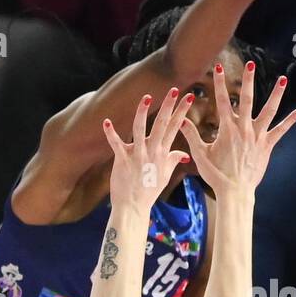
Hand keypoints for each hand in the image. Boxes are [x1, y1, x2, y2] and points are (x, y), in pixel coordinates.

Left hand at [101, 89, 192, 212]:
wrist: (134, 206)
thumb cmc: (148, 191)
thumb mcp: (165, 175)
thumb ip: (173, 160)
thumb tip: (184, 154)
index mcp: (163, 153)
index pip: (175, 128)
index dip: (182, 111)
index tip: (188, 97)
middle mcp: (152, 152)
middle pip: (162, 125)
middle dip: (169, 106)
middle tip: (175, 90)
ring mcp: (138, 156)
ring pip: (140, 130)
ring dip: (143, 113)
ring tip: (147, 97)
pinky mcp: (123, 161)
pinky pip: (116, 145)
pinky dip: (111, 133)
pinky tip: (106, 122)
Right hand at [178, 61, 295, 194]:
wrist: (234, 191)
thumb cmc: (216, 175)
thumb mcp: (200, 154)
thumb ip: (191, 135)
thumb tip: (181, 119)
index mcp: (227, 128)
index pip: (222, 100)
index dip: (219, 83)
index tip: (218, 68)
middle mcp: (244, 129)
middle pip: (247, 99)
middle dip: (247, 80)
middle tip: (250, 64)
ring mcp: (257, 136)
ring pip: (269, 111)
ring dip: (276, 94)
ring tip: (283, 79)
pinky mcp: (267, 146)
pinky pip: (280, 131)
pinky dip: (290, 121)